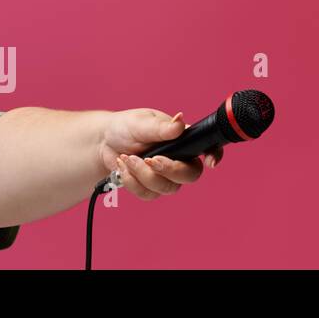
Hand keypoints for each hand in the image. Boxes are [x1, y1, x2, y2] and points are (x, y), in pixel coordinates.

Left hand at [98, 109, 224, 199]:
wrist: (103, 142)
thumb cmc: (126, 127)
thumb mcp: (141, 122)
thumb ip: (160, 127)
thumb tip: (180, 122)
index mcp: (183, 140)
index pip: (208, 148)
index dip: (215, 156)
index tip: (210, 163)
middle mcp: (179, 160)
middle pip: (191, 175)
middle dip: (169, 170)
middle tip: (150, 159)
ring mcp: (166, 177)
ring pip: (167, 188)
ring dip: (143, 174)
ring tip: (127, 158)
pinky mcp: (151, 188)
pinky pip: (148, 194)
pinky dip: (131, 181)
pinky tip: (122, 166)